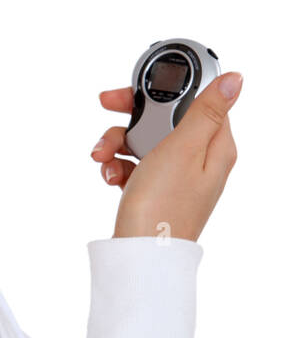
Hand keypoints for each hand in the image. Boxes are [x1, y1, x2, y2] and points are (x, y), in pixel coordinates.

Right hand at [90, 72, 242, 242]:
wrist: (140, 257)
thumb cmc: (163, 207)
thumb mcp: (183, 148)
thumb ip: (206, 110)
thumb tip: (234, 79)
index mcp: (214, 146)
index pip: (195, 100)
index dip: (165, 89)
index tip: (138, 86)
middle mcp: (198, 160)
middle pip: (164, 119)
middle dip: (131, 117)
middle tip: (108, 106)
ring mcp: (175, 176)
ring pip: (143, 140)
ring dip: (118, 143)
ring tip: (103, 156)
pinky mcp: (155, 190)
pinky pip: (134, 165)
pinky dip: (118, 166)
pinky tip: (110, 176)